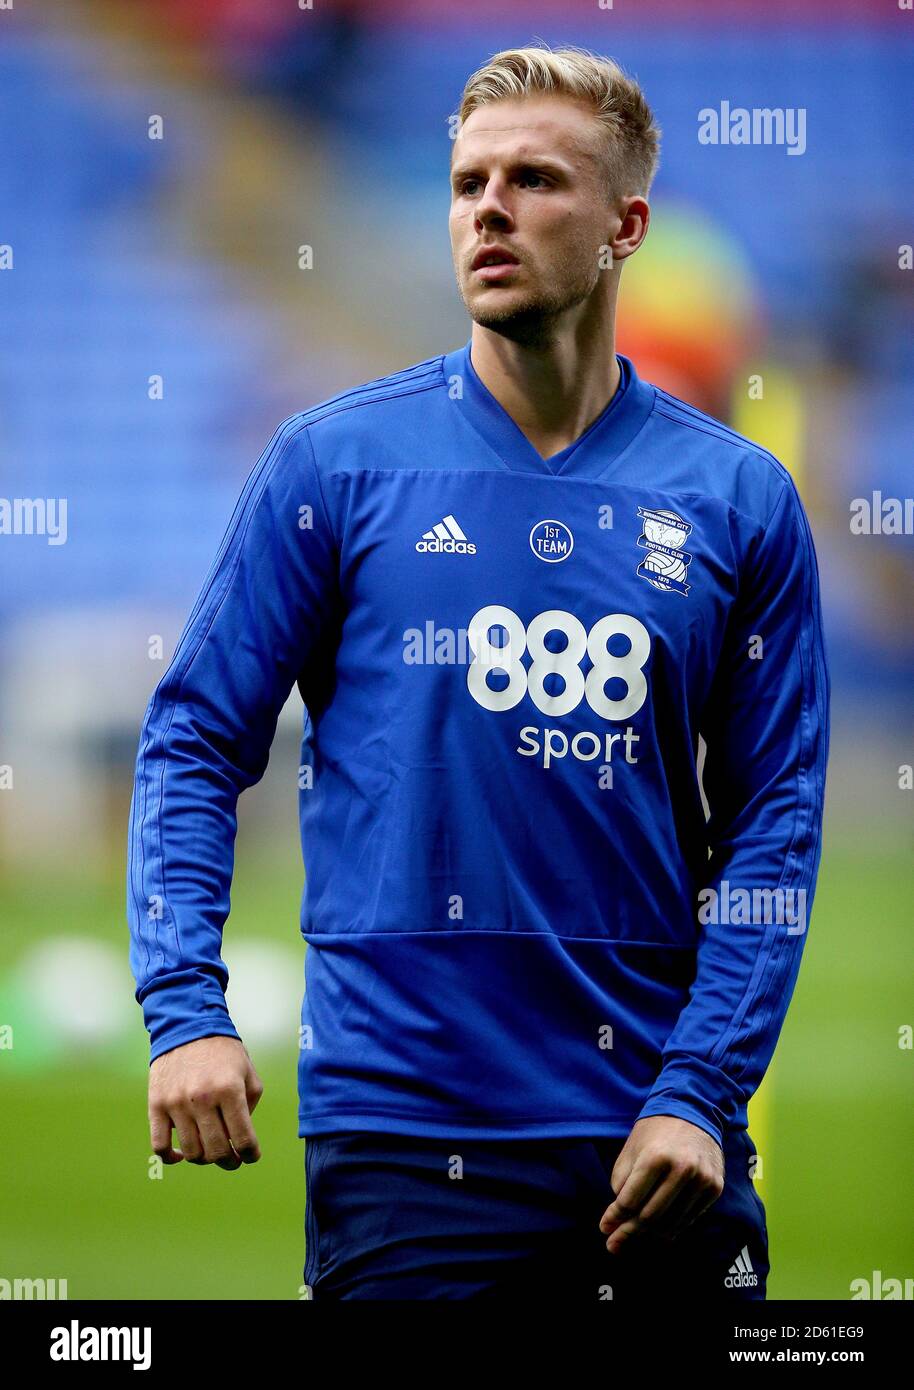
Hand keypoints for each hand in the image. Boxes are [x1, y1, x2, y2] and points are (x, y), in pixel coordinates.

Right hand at [148, 1035, 263, 1170]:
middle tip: (232, 1159)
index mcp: (229, 1090)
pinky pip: (160, 1146)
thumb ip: (249, 1107)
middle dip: (229, 1161)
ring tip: (210, 1151)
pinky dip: (171, 1158)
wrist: (187, 1026)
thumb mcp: (247, 1073)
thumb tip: (239, 1140)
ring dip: (204, 1159)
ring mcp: (176, 1103)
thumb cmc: (223, 1053)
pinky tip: (181, 1155)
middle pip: (216, 1152)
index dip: (251, 1155)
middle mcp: (202, 1098)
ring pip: (191, 1153)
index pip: (243, 1139)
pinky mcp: (156, 1105)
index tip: (251, 1156)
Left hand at [598, 1115, 723, 1253]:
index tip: (604, 1229)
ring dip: (650, 1235)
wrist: (694, 1112)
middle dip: (628, 1232)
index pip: (630, 1200)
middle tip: (614, 1244)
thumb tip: (617, 1217)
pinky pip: (690, 1218)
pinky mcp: (714, 1187)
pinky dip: (673, 1228)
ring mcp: (701, 1180)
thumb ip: (622, 1181)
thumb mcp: (631, 1148)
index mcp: (655, 1157)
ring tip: (633, 1238)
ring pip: (671, 1222)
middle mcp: (681, 1169)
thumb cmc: (656, 1131)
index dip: (614, 1218)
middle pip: (650, 1216)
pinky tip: (659, 1232)